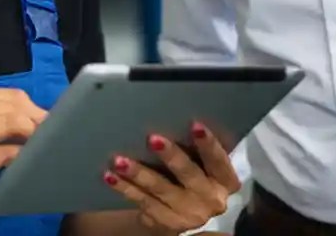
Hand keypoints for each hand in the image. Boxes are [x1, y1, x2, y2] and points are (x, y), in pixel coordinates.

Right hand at [0, 88, 46, 225]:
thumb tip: (41, 118)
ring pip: (11, 124)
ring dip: (32, 138)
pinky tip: (22, 164)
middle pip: (14, 107)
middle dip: (37, 122)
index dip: (35, 109)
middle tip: (50, 140)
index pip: (11, 96)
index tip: (51, 125)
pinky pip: (4, 152)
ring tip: (39, 150)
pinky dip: (19, 157)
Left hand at [103, 122, 240, 234]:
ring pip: (161, 190)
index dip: (208, 144)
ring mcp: (189, 215)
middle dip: (171, 156)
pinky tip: (111, 176)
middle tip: (152, 138)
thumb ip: (197, 149)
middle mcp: (211, 200)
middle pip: (189, 175)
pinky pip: (143, 202)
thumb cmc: (194, 175)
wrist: (185, 214)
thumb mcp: (204, 165)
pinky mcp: (167, 224)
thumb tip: (173, 112)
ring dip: (139, 174)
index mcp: (225, 181)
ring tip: (120, 160)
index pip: (219, 161)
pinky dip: (126, 189)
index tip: (195, 124)